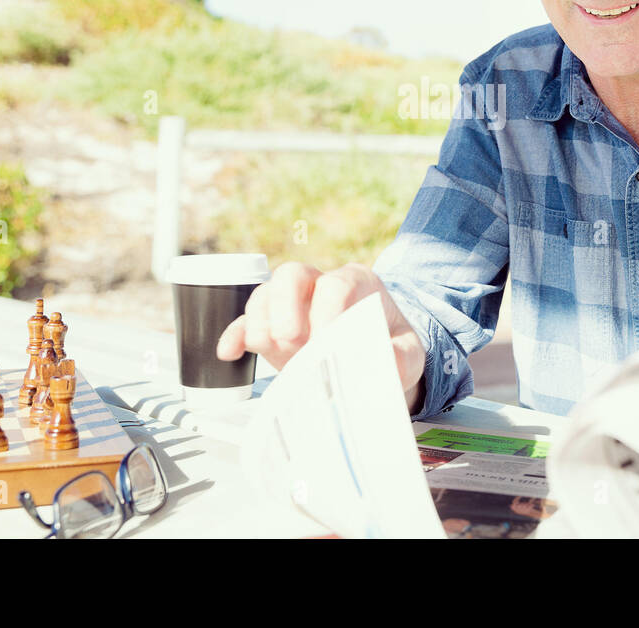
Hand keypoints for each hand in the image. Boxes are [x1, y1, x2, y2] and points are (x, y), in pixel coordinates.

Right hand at [215, 262, 425, 406]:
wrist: (374, 357)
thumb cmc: (389, 347)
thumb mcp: (408, 353)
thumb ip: (403, 357)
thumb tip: (386, 363)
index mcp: (357, 283)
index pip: (336, 285)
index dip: (328, 312)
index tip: (328, 343)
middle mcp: (319, 285)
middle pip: (290, 275)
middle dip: (286, 306)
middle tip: (292, 340)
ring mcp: (290, 304)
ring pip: (263, 295)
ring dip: (261, 323)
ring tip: (270, 350)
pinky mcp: (271, 326)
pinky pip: (244, 322)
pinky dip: (234, 336)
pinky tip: (230, 353)